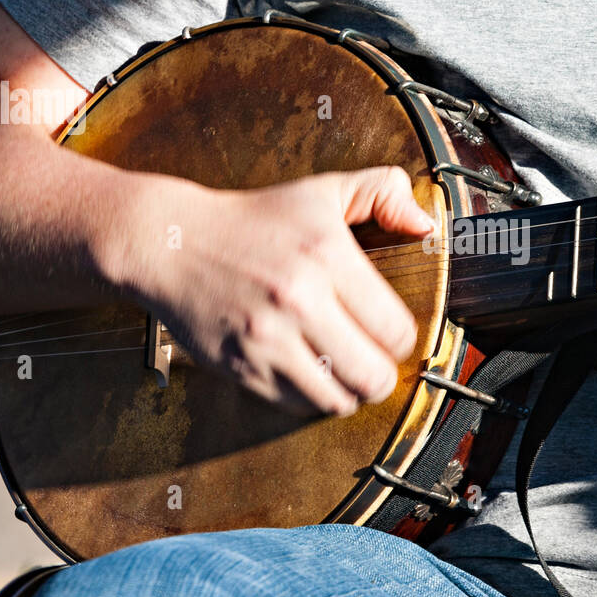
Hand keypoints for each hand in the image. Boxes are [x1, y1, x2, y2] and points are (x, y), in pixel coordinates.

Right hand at [116, 166, 434, 416]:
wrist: (171, 243)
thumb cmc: (252, 221)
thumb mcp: (321, 191)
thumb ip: (382, 193)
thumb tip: (425, 223)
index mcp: (327, 256)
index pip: (396, 330)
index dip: (401, 339)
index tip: (390, 334)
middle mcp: (299, 300)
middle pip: (373, 376)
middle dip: (382, 375)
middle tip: (372, 361)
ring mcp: (267, 339)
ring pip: (338, 400)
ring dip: (348, 392)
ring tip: (342, 371)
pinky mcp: (241, 366)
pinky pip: (297, 405)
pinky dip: (310, 397)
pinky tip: (308, 371)